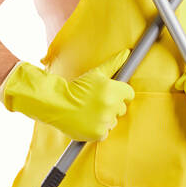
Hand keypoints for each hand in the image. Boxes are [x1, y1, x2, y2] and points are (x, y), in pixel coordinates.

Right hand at [0, 48, 135, 141]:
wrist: (56, 103)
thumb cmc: (77, 87)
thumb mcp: (95, 74)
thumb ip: (113, 64)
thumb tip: (127, 53)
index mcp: (113, 89)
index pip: (129, 94)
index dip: (120, 94)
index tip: (110, 95)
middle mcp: (111, 105)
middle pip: (122, 109)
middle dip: (112, 106)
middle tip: (96, 103)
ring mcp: (105, 120)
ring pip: (113, 121)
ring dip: (104, 119)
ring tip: (89, 112)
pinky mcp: (99, 133)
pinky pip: (105, 133)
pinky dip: (97, 130)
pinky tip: (87, 122)